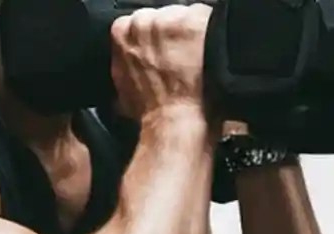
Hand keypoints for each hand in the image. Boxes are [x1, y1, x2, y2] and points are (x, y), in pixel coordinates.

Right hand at [108, 3, 213, 121]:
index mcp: (121, 32)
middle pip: (166, 14)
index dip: (159, 36)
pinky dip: (212, 33)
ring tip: (197, 59)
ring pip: (187, 14)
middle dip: (175, 33)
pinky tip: (210, 55)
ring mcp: (169, 19)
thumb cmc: (152, 110)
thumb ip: (125, 63)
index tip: (167, 50)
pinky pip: (207, 18)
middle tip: (184, 57)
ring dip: (194, 33)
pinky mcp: (194, 21)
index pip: (144, 20)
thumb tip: (130, 62)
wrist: (173, 120)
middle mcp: (142, 21)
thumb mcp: (123, 85)